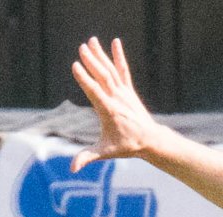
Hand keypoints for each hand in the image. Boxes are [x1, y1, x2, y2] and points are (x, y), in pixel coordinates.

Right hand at [70, 37, 159, 170]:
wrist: (149, 139)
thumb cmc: (126, 146)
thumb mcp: (105, 152)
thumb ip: (88, 157)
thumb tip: (72, 168)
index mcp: (109, 111)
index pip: (95, 92)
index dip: (84, 79)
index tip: (75, 66)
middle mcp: (117, 98)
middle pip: (103, 76)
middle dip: (92, 61)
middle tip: (81, 48)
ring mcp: (124, 92)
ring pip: (111, 70)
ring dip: (100, 55)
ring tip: (90, 41)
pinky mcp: (128, 90)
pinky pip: (123, 70)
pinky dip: (118, 56)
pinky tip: (115, 42)